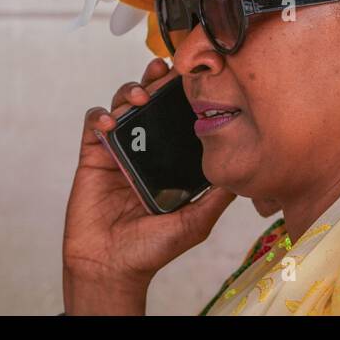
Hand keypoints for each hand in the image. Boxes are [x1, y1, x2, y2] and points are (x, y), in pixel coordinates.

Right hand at [61, 58, 235, 313]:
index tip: (194, 76)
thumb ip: (218, 196)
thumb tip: (247, 171)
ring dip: (130, 91)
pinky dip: (99, 116)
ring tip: (140, 97)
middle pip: (151, 99)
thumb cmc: (153, 248)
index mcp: (171, 156)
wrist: (112, 267)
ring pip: (122, 103)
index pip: (179, 114)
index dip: (183, 92)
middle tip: (164, 71)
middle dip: (156, 79)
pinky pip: (93, 125)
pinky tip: (110, 123)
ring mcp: (119, 149)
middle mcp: (147, 147)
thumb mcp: (196, 221)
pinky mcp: (93, 157)